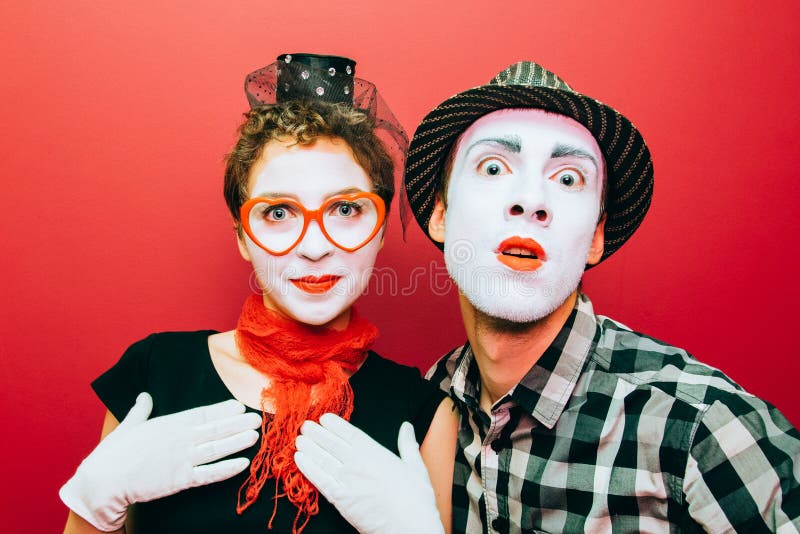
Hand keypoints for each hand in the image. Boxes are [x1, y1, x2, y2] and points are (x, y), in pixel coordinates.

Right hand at [59, 393, 260, 531]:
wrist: (103, 481)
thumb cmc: (113, 453)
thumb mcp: (129, 425)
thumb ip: (141, 410)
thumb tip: (145, 395)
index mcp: (169, 423)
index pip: (203, 414)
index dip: (223, 410)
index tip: (239, 406)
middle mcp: (180, 439)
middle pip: (216, 429)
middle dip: (239, 423)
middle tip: (258, 418)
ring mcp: (181, 459)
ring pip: (217, 448)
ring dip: (238, 442)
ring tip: (255, 436)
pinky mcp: (180, 480)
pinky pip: (209, 474)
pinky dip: (227, 469)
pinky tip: (242, 464)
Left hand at [295, 414, 443, 533]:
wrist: (410, 526)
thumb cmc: (416, 499)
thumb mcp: (416, 466)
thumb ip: (407, 444)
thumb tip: (406, 427)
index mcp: (375, 452)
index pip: (349, 433)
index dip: (334, 424)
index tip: (324, 418)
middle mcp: (357, 463)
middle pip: (332, 444)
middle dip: (317, 433)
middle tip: (305, 425)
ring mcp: (347, 481)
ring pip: (322, 459)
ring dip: (309, 448)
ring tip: (299, 440)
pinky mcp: (340, 499)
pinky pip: (319, 480)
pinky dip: (308, 468)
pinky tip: (300, 460)